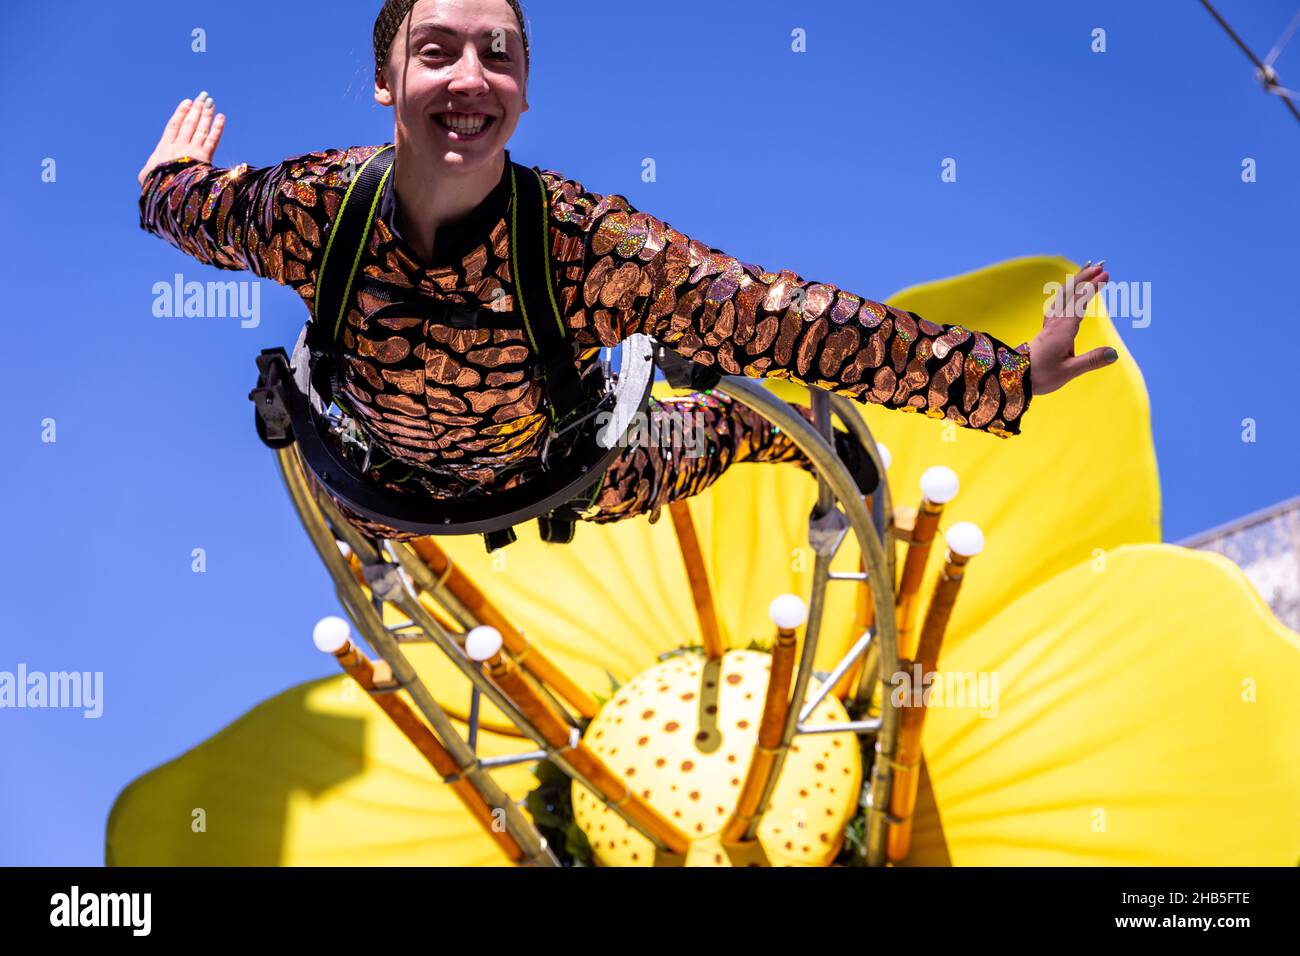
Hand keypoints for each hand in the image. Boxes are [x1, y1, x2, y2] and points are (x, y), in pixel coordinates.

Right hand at [137, 92, 224, 187]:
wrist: (169, 194)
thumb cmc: (155, 188)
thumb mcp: (147, 177)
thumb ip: (150, 170)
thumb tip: (147, 174)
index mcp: (164, 148)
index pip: (174, 126)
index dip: (181, 113)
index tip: (187, 102)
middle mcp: (179, 146)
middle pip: (189, 123)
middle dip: (197, 109)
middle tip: (203, 96)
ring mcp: (192, 151)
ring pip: (200, 128)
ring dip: (206, 114)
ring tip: (210, 102)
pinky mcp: (204, 158)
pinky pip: (212, 139)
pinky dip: (217, 128)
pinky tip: (221, 117)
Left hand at [1029, 262, 1119, 395]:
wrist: (1016, 378)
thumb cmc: (1041, 376)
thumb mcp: (1069, 371)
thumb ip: (1091, 361)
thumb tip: (1114, 353)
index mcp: (1062, 330)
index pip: (1079, 303)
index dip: (1092, 288)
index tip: (1106, 275)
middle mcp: (1055, 323)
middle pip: (1070, 293)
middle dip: (1085, 278)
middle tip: (1102, 266)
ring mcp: (1050, 324)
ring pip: (1062, 296)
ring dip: (1076, 282)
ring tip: (1089, 270)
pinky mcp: (1047, 328)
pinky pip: (1058, 303)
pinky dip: (1067, 292)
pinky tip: (1070, 291)